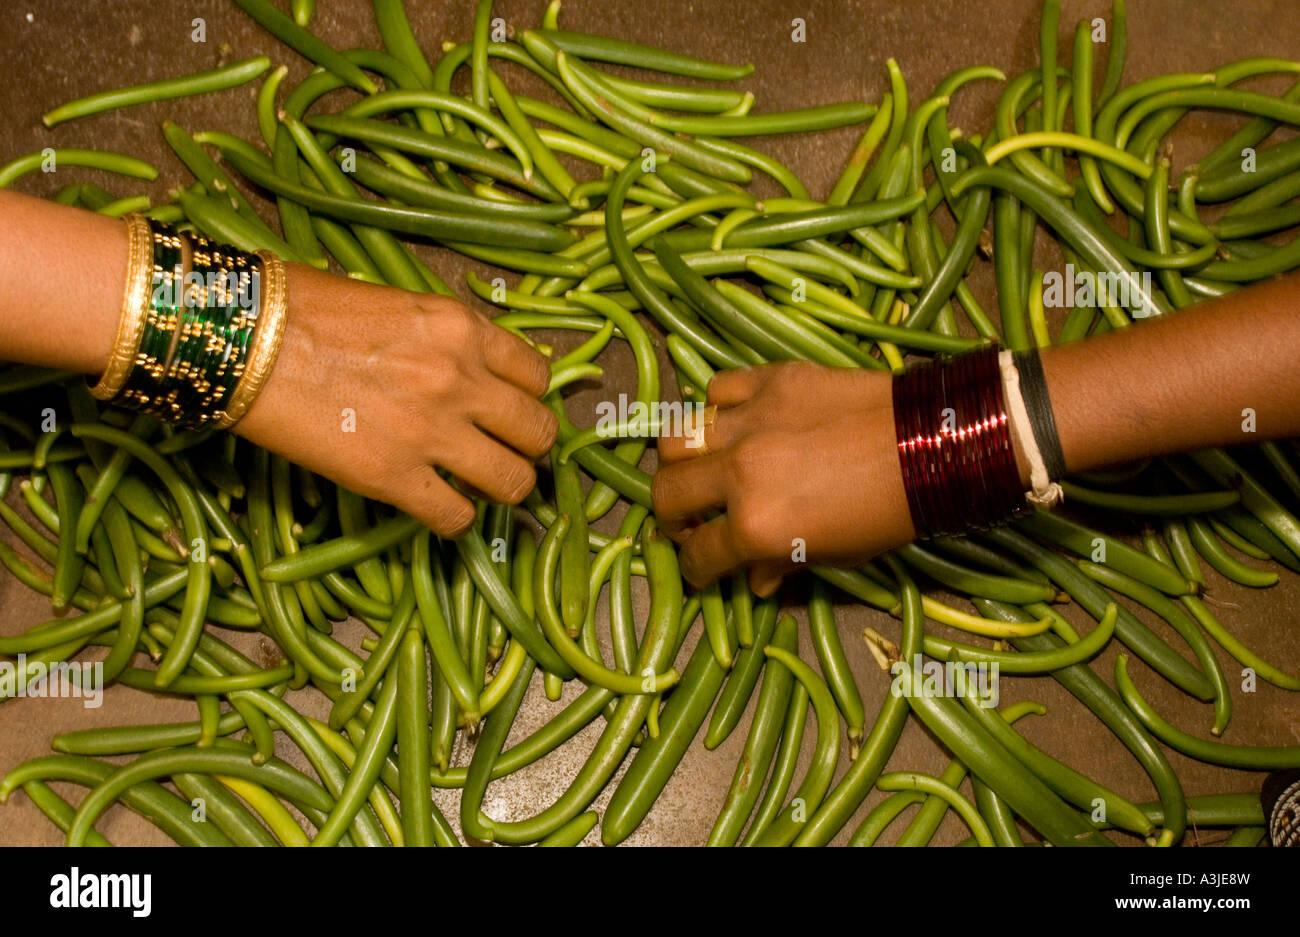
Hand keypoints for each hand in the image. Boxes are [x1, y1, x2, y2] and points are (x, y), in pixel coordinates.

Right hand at [235, 265, 556, 535]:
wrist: (241, 340)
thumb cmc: (303, 309)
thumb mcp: (396, 302)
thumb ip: (442, 337)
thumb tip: (462, 364)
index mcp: (463, 329)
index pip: (538, 375)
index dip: (529, 397)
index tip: (511, 408)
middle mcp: (462, 380)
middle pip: (539, 432)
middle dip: (528, 447)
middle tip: (506, 452)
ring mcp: (432, 432)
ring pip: (514, 482)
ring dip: (503, 488)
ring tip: (481, 487)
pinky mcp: (394, 478)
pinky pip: (456, 518)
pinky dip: (455, 521)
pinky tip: (439, 510)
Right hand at [652, 361, 915, 594]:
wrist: (936, 442)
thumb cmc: (891, 513)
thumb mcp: (836, 554)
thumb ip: (782, 563)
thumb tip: (754, 579)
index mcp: (757, 526)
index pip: (700, 556)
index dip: (697, 570)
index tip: (703, 568)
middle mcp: (739, 472)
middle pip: (666, 494)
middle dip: (670, 517)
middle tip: (689, 521)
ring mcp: (750, 420)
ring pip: (677, 437)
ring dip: (681, 462)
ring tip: (700, 470)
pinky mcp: (770, 380)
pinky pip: (719, 389)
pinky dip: (718, 409)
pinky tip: (737, 422)